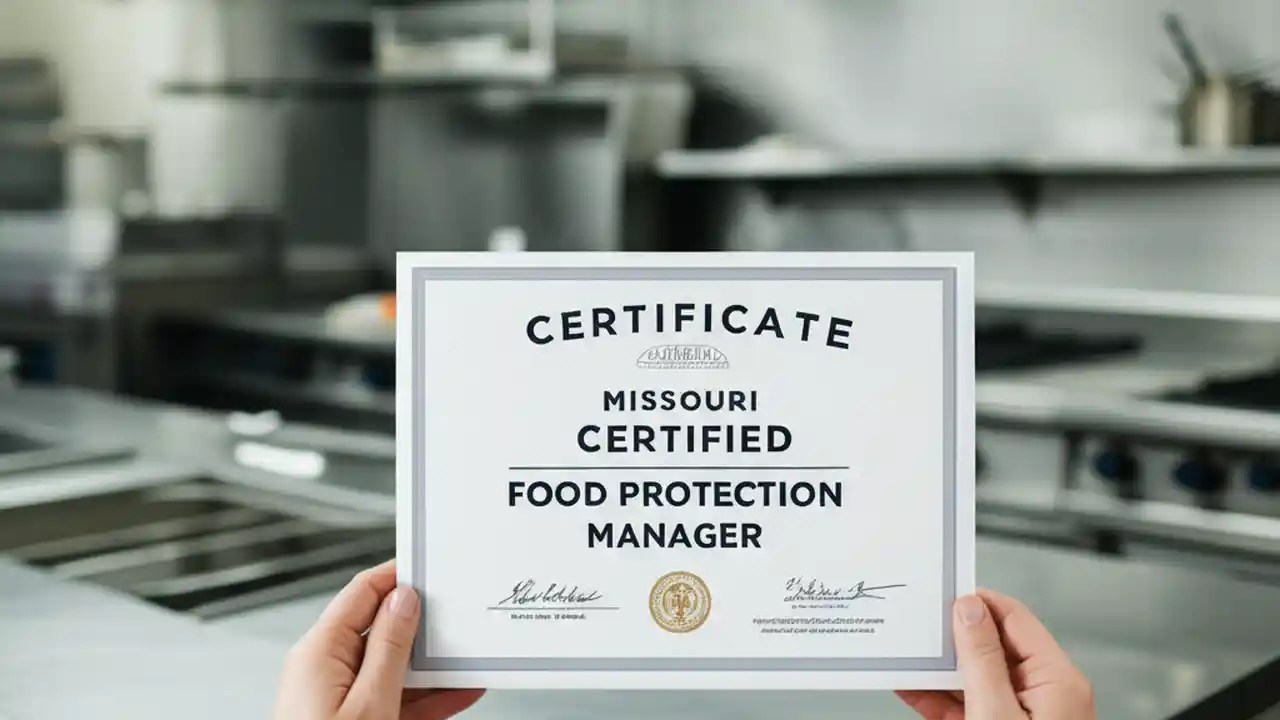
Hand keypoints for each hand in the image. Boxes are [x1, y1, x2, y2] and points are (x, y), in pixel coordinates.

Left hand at [274, 560, 483, 719]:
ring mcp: (336, 695)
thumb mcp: (370, 703)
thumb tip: (404, 601)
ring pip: (391, 667)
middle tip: (460, 620)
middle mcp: (323, 667)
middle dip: (423, 628)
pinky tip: (458, 695)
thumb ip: (390, 649)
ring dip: (431, 668)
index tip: (431, 569)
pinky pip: (391, 697)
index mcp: (319, 651)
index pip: (363, 592)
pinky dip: (424, 697)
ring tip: (469, 662)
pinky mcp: (349, 718)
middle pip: (381, 629)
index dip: (398, 576)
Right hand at [897, 589, 1093, 719]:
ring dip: (942, 672)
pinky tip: (914, 690)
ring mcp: (1029, 714)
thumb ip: (981, 660)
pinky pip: (974, 704)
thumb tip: (969, 609)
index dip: (977, 602)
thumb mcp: (994, 713)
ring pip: (980, 677)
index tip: (943, 594)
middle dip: (953, 639)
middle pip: (995, 646)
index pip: (1015, 618)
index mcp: (1058, 680)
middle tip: (919, 630)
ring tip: (908, 662)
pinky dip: (943, 699)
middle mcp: (1049, 693)